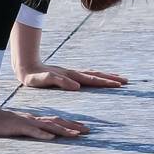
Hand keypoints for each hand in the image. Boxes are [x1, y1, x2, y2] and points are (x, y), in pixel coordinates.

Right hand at [0, 104, 89, 139]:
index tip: (85, 128)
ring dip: (62, 130)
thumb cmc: (4, 123)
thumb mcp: (22, 126)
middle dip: (73, 126)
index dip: (71, 124)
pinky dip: (42, 134)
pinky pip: (32, 131)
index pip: (57, 121)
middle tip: (89, 131)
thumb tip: (48, 135)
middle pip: (57, 123)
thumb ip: (34, 128)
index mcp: (36, 119)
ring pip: (48, 127)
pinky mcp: (19, 127)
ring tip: (75, 135)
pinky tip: (51, 137)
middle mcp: (35, 120)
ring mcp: (27, 123)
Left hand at [14, 63, 128, 90]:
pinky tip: (99, 79)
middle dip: (111, 78)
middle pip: (96, 75)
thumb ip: (60, 82)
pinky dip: (97, 77)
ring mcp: (72, 74)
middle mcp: (74, 74)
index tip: (119, 85)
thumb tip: (77, 87)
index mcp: (71, 76)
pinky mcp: (69, 76)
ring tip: (118, 79)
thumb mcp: (44, 80)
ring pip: (93, 74)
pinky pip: (87, 76)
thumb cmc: (34, 77)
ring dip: (106, 77)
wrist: (26, 67)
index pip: (92, 79)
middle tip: (126, 81)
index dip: (105, 82)